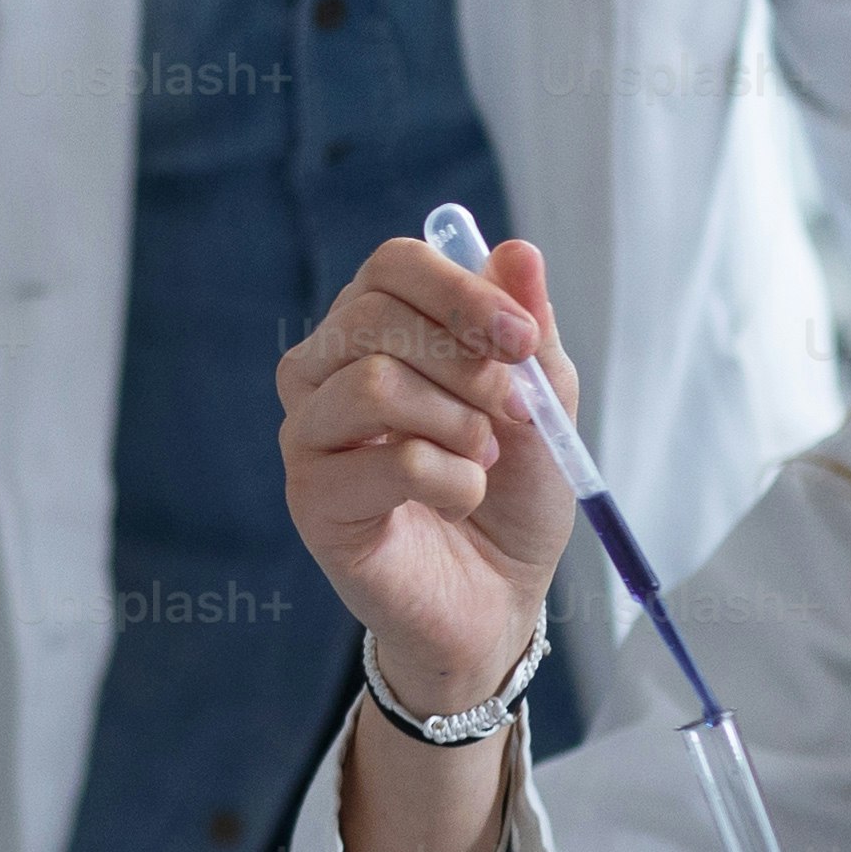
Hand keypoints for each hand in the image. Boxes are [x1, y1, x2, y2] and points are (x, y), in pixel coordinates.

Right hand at [276, 233, 576, 714]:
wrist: (497, 600)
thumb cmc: (511, 497)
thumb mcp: (542, 405)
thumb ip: (528, 334)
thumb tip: (518, 251)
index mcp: (375, 331)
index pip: (393, 264)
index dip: (462, 290)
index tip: (522, 341)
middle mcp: (325, 372)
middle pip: (374, 316)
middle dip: (466, 363)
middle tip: (517, 414)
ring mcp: (308, 434)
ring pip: (373, 383)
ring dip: (459, 424)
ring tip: (485, 460)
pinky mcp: (311, 499)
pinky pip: (389, 460)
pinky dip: (452, 481)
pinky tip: (458, 501)